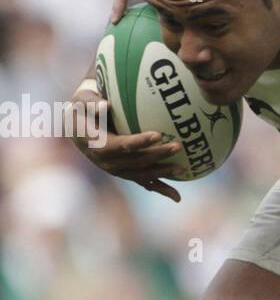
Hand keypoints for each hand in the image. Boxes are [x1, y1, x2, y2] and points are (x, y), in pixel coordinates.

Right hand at [70, 79, 182, 202]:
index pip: (122, 146)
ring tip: (182, 168)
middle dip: (158, 155)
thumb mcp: (81, 102)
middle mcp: (108, 163)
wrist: (77, 128)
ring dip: (162, 172)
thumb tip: (105, 105)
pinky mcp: (125, 174)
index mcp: (99, 146)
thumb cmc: (82, 110)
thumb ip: (91, 103)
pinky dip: (160, 189)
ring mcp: (117, 170)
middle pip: (136, 161)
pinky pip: (143, 183)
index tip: (158, 135)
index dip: (139, 142)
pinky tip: (176, 197)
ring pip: (142, 174)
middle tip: (178, 146)